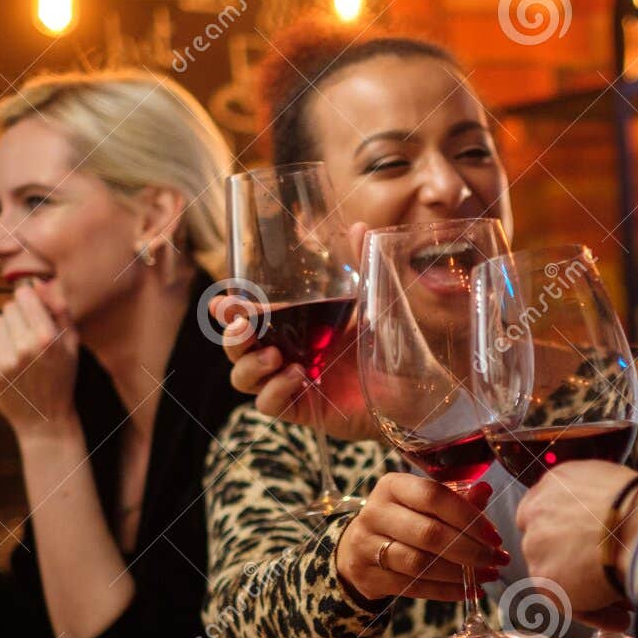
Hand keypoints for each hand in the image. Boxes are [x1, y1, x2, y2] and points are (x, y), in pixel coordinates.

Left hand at [0, 282, 79, 437]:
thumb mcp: (73, 345)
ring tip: (22, 348)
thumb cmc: (63, 377)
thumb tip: (38, 283)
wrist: (46, 419)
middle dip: (19, 315)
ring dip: (7, 330)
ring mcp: (4, 361)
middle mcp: (24, 348)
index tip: (33, 304)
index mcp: (48, 338)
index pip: (24, 296)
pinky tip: (12, 362)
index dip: (28, 298)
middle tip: (31, 333)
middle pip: (8, 308)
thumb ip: (60, 311)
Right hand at [210, 220, 374, 439]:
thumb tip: (357, 226)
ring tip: (274, 355)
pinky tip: (297, 377)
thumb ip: (361, 266)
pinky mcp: (303, 411)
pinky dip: (275, 390)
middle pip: (235, 348)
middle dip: (230, 336)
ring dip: (249, 365)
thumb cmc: (390, 346)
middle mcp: (285, 355)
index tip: (223, 300)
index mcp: (292, 329)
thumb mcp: (374, 301)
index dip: (227, 310)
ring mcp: (290, 385)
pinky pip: (268, 405)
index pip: (247, 318)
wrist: (414, 390)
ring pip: (242, 379)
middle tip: (241, 325)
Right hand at [336, 473, 511, 602]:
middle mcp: (375, 513)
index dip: (468, 516)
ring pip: (420, 564)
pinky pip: (413, 587)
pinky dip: (446, 591)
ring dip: (461, 573)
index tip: (495, 536)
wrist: (358, 547)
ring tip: (489, 575)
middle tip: (497, 559)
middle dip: (470, 550)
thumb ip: (456, 498)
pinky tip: (470, 590)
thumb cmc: (403, 519)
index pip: (434, 496)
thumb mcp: (424, 503)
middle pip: (429, 534)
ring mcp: (366, 546)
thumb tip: (486, 490)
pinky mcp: (368, 576)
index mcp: (392, 486)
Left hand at [517, 461, 637, 619]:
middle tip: (613, 578)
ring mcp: (536, 546)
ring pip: (561, 577)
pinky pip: (569, 604)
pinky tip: (621, 619)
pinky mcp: (544, 580)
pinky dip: (594, 614)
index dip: (572, 535)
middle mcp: (537, 510)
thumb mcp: (613, 484)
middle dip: (580, 566)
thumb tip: (607, 525)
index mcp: (556, 481)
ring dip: (590, 592)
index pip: (550, 512)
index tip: (596, 550)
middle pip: (552, 547)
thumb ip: (594, 504)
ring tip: (625, 605)